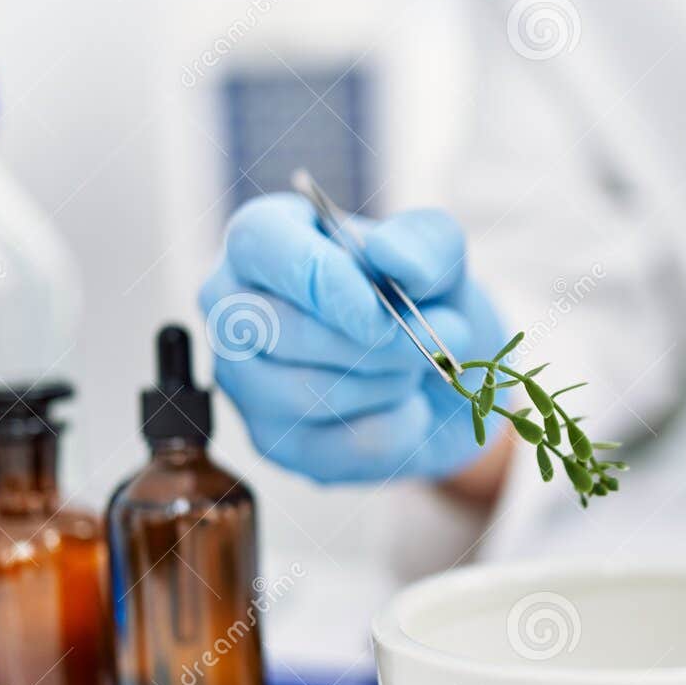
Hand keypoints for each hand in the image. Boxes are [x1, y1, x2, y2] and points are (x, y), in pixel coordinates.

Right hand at [197, 194, 508, 483]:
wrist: (449, 380)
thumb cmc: (429, 304)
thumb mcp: (443, 259)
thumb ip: (426, 244)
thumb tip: (387, 253)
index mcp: (268, 238)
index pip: (258, 244)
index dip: (318, 279)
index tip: (377, 313)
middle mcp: (236, 307)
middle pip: (271, 326)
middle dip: (368, 343)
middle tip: (433, 337)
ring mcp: (245, 380)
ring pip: (302, 393)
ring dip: (387, 383)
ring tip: (416, 367)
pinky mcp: (274, 441)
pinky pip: (339, 446)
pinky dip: (398, 427)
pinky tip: (407, 407)